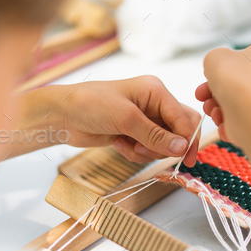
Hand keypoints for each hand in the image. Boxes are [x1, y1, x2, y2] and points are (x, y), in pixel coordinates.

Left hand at [58, 76, 200, 165]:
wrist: (62, 116)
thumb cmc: (91, 105)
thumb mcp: (126, 119)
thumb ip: (156, 135)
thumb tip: (182, 148)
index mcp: (156, 91)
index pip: (184, 118)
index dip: (187, 139)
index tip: (184, 159)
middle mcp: (153, 104)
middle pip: (178, 130)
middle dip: (168, 146)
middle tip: (162, 157)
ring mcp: (143, 119)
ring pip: (163, 144)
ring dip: (148, 151)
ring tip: (129, 145)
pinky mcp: (133, 133)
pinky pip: (147, 149)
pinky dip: (136, 153)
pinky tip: (119, 145)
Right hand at [195, 44, 250, 146]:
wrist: (250, 113)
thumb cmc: (238, 82)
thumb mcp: (215, 57)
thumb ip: (214, 59)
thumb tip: (215, 67)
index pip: (242, 60)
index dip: (221, 70)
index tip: (208, 77)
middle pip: (238, 84)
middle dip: (216, 92)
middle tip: (203, 97)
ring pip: (240, 104)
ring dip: (220, 108)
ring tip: (211, 111)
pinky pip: (245, 121)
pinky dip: (230, 122)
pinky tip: (221, 122)